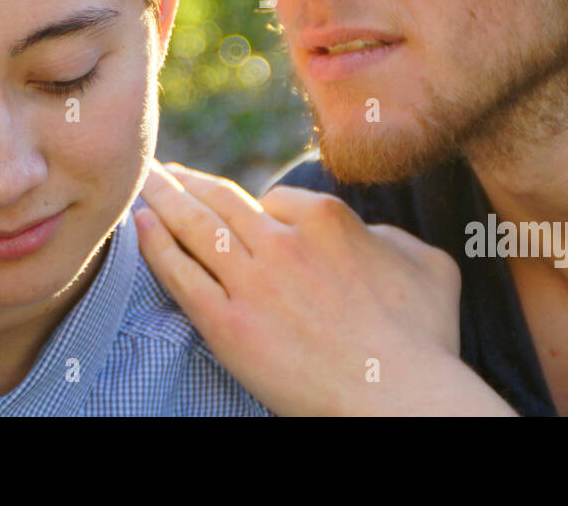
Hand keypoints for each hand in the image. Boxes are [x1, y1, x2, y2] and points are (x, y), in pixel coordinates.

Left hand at [135, 160, 516, 415]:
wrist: (399, 397)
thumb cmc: (425, 338)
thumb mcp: (429, 263)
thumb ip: (391, 234)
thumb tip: (371, 232)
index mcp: (327, 218)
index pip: (276, 199)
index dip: (260, 209)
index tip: (244, 213)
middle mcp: (283, 242)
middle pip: (222, 199)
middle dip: (188, 180)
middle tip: (163, 169)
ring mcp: (252, 282)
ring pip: (196, 227)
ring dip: (163, 198)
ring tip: (144, 181)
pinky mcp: (228, 325)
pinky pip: (181, 275)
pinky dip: (156, 246)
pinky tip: (138, 225)